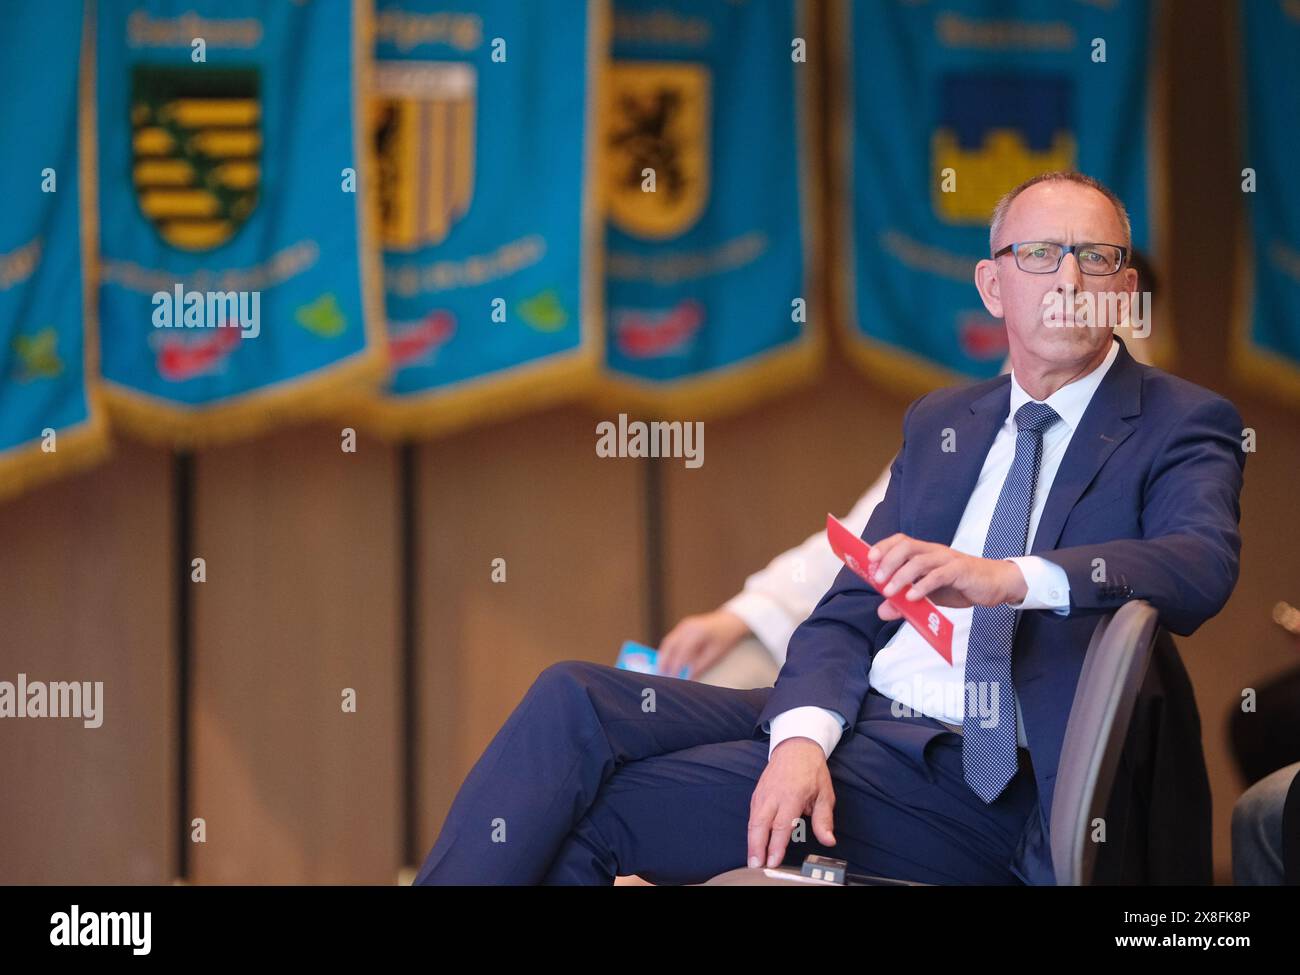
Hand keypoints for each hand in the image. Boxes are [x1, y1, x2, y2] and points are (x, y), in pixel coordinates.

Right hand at [657, 609, 750, 678]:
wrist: (730, 621)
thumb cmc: (725, 639)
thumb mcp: (715, 654)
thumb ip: (700, 666)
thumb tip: (688, 678)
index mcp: (697, 633)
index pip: (682, 653)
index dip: (676, 667)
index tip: (673, 679)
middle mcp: (687, 627)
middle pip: (670, 646)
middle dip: (664, 662)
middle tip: (661, 675)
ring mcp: (684, 625)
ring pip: (668, 642)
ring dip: (663, 656)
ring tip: (660, 670)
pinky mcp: (683, 625)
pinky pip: (671, 639)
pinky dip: (667, 650)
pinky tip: (665, 661)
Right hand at [748, 738, 836, 868]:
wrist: (796, 747)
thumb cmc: (812, 771)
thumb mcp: (825, 794)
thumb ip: (824, 819)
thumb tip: (828, 840)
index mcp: (792, 795)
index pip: (781, 825)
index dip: (776, 845)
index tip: (773, 861)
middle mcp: (774, 795)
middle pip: (760, 824)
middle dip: (757, 847)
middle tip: (756, 865)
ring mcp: (763, 793)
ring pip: (753, 820)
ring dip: (752, 841)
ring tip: (753, 859)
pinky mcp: (757, 793)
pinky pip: (752, 814)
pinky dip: (751, 830)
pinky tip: (753, 842)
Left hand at [865, 533, 1028, 620]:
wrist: (996, 584)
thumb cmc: (960, 586)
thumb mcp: (929, 596)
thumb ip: (905, 601)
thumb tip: (882, 611)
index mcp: (925, 552)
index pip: (900, 541)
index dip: (883, 547)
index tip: (868, 561)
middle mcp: (935, 551)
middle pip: (906, 546)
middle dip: (888, 561)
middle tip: (877, 579)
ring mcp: (948, 559)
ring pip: (920, 560)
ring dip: (901, 576)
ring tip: (889, 592)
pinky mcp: (961, 571)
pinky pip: (939, 575)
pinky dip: (923, 586)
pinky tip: (912, 597)